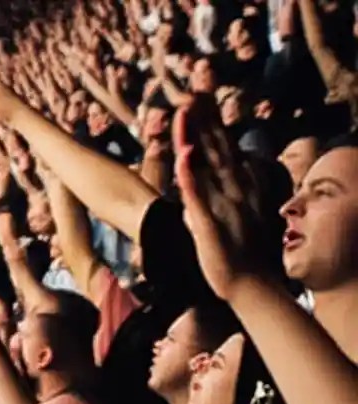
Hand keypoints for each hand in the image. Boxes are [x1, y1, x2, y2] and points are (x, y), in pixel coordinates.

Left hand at [173, 99, 267, 300]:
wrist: (249, 283)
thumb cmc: (233, 250)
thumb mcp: (217, 213)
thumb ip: (201, 194)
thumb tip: (188, 176)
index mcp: (234, 185)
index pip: (220, 146)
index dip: (208, 122)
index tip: (197, 98)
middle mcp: (232, 187)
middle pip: (216, 145)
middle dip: (204, 117)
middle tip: (192, 89)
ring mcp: (222, 202)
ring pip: (207, 161)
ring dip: (196, 134)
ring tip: (185, 109)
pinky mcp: (209, 220)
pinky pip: (197, 193)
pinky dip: (190, 172)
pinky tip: (184, 152)